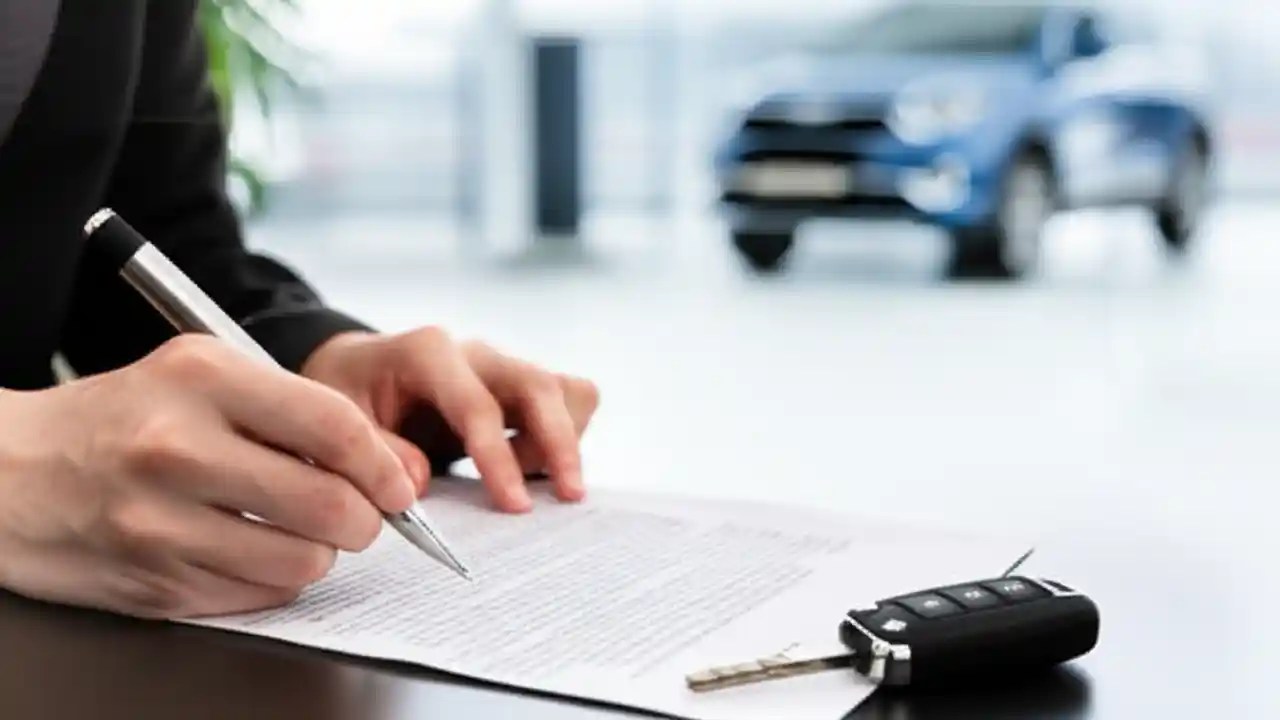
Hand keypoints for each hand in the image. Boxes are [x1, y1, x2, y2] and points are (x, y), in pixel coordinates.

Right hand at [0, 336, 415, 618]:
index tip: (398, 484)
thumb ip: (293, 410)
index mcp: (202, 378)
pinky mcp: (155, 583)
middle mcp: (178, 448)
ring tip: (295, 529)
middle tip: (359, 515)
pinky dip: (273, 579)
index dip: (383, 465)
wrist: (11, 474)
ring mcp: (161, 523)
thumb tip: (386, 466)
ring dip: (319, 552)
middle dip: (365, 520)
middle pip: (331, 506)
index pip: (333, 428)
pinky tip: (247, 549)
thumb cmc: (123, 417)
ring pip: (303, 562)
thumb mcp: (201, 376)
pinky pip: (259, 596)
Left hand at [301, 329, 599, 512]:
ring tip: (531, 481)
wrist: (357, 371)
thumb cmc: (347, 396)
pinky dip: (565, 436)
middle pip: (541, 387)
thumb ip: (376, 451)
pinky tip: (531, 468)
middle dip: (559, 444)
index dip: (500, 459)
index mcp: (429, 352)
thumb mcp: (337, 422)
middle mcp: (476, 353)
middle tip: (567, 498)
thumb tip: (419, 484)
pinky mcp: (521, 385)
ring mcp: (504, 366)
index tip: (515, 507)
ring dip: (562, 441)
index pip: (478, 406)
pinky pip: (570, 400)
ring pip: (567, 391)